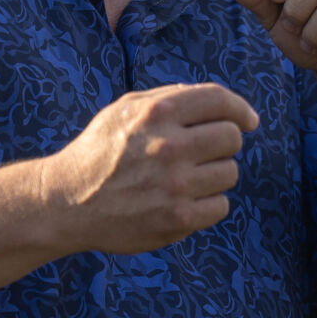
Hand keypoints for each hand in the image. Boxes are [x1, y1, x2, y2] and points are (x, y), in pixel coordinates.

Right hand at [37, 83, 257, 254]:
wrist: (68, 201)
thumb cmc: (98, 151)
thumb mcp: (122, 110)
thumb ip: (166, 98)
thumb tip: (217, 101)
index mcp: (156, 113)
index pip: (219, 100)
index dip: (240, 108)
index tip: (248, 120)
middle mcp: (169, 146)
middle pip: (231, 138)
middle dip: (222, 143)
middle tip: (202, 152)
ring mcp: (175, 185)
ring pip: (230, 173)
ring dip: (213, 174)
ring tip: (184, 178)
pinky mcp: (178, 219)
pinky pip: (221, 206)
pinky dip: (207, 204)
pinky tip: (182, 200)